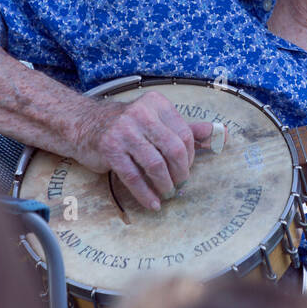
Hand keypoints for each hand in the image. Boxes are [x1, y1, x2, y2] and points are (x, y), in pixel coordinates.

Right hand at [67, 89, 214, 209]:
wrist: (83, 124)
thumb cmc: (127, 126)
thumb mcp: (158, 121)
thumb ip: (188, 128)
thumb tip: (222, 134)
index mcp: (156, 104)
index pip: (184, 134)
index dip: (190, 156)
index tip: (186, 169)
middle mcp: (140, 113)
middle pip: (173, 149)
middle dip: (181, 172)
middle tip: (180, 184)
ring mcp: (123, 131)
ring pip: (155, 164)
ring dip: (165, 184)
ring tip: (168, 193)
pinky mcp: (109, 149)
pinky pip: (133, 177)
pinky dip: (146, 193)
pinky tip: (153, 203)